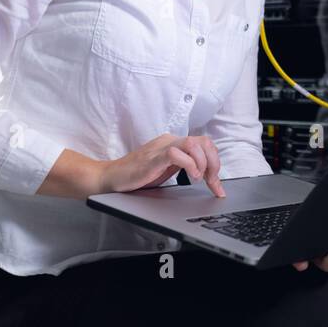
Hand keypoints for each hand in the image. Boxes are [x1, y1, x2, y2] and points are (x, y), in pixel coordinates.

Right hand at [102, 134, 226, 197]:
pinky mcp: (153, 158)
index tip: (217, 185)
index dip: (216, 163)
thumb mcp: (168, 170)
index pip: (205, 144)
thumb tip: (208, 176)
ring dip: (202, 163)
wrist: (111, 178)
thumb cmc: (137, 176)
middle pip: (204, 141)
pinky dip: (189, 165)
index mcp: (174, 143)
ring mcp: (161, 148)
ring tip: (198, 177)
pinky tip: (190, 176)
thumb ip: (186, 166)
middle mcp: (170, 141)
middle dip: (214, 163)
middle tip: (211, 181)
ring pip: (193, 143)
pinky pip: (175, 153)